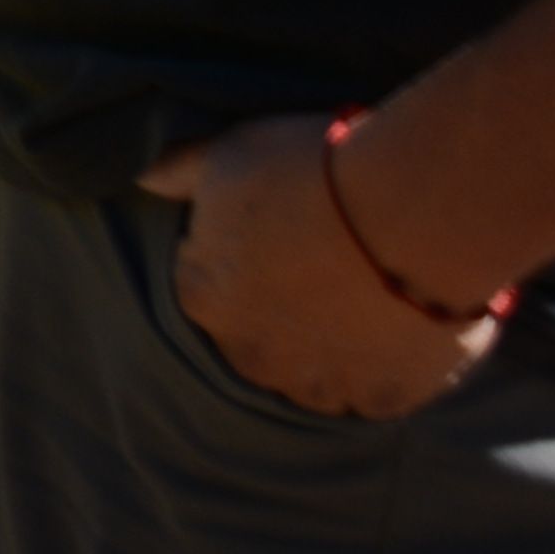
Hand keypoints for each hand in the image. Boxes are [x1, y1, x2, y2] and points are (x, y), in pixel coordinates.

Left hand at [134, 118, 504, 419]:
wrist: (413, 208)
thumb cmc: (313, 172)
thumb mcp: (230, 153)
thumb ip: (177, 171)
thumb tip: (141, 177)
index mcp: (202, 297)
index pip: (207, 283)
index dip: (245, 252)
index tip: (282, 226)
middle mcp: (249, 356)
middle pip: (258, 336)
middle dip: (282, 307)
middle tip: (329, 258)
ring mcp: (316, 386)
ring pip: (314, 371)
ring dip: (332, 343)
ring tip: (370, 286)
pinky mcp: (380, 400)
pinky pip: (375, 389)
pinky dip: (386, 363)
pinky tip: (403, 319)